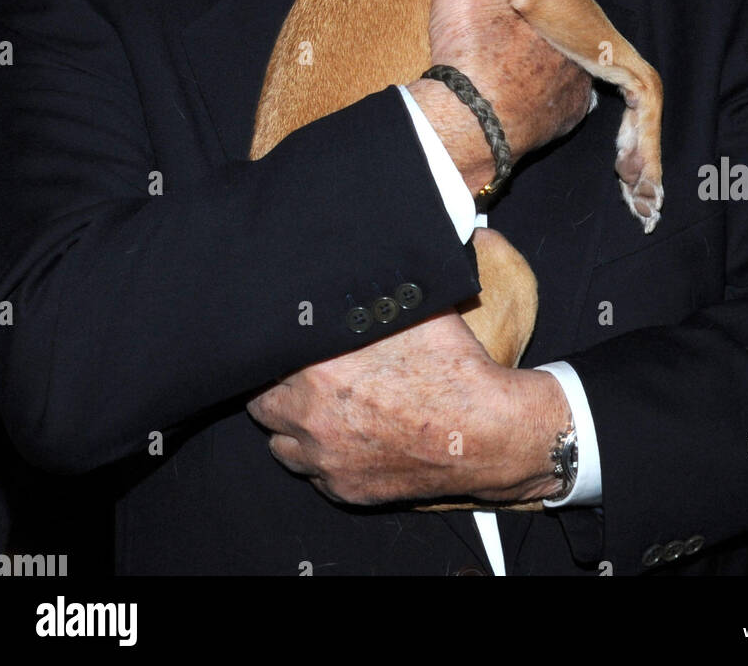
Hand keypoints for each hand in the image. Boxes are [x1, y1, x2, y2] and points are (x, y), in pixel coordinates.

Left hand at [246, 307, 570, 504]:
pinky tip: (342, 437)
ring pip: (281, 443)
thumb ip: (373, 288)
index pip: (264, 359)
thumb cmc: (450, 366)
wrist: (485, 432)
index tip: (287, 342)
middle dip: (276, 386)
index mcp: (316, 369)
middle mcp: (310, 418)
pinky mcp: (346, 490)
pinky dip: (320, 457)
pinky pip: (313, 474)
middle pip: (263, 403)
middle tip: (300, 373)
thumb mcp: (412, 307)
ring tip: (315, 406)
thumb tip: (356, 258)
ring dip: (291, 425)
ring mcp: (325, 460)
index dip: (273, 348)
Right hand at [407, 0, 592, 194]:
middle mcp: (573, 50)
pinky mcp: (559, 126)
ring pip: (557, 68)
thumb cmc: (467, 49)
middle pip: (557, 29)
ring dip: (534, 66)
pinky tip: (504, 96)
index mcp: (557, 10)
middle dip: (534, 28)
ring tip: (497, 65)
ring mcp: (570, 92)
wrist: (464, 125)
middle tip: (496, 32)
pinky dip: (533, 101)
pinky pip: (552, 107)